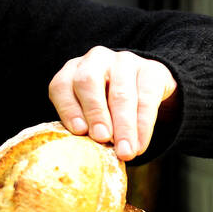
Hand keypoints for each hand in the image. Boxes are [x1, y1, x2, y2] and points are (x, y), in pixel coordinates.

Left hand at [48, 47, 177, 160]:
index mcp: (72, 70)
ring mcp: (123, 61)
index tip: (79, 131)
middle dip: (95, 113)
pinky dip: (143, 125)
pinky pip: (147, 98)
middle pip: (88, 83)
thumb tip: (84, 151)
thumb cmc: (107, 105)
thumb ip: (84, 124)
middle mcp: (95, 60)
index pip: (61, 86)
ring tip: (125, 151)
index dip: (68, 108)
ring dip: (123, 126)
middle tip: (102, 139)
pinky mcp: (151, 70)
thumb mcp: (89, 111)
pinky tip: (140, 145)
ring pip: (121, 93)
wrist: (146, 88)